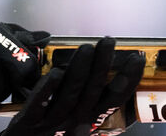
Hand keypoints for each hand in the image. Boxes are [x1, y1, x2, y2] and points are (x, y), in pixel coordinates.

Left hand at [1, 37, 143, 135]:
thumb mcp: (75, 123)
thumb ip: (88, 104)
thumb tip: (105, 75)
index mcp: (87, 122)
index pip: (113, 100)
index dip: (127, 80)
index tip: (137, 58)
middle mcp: (74, 123)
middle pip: (93, 93)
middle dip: (102, 66)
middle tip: (109, 41)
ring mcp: (52, 124)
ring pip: (70, 96)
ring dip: (79, 71)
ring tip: (86, 48)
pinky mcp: (28, 124)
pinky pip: (39, 106)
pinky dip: (47, 90)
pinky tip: (56, 73)